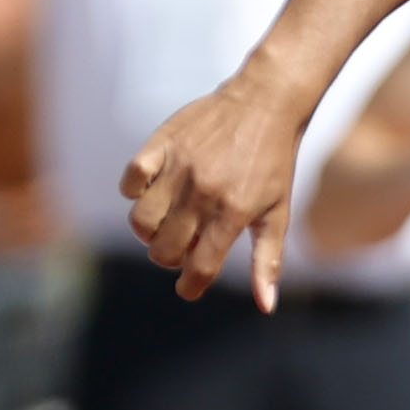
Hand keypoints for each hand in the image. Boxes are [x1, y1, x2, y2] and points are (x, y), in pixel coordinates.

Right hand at [122, 77, 313, 307]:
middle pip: (164, 251)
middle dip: (171, 259)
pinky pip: (131, 181)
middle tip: (184, 247)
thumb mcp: (278, 213)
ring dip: (149, 232)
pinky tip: (154, 190)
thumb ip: (268, 261)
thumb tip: (266, 306)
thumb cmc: (275, 163)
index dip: (191, 287)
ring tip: (167, 224)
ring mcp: (179, 168)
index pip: (199, 270)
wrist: (266, 103)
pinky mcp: (161, 144)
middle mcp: (202, 194)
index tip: (190, 287)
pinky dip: (135, 192)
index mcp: (232, 214)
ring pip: (140, 222)